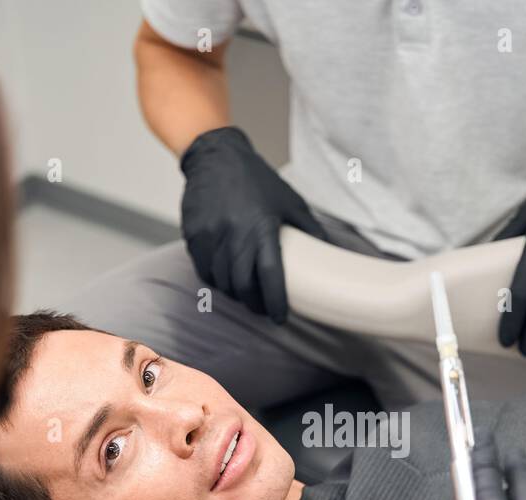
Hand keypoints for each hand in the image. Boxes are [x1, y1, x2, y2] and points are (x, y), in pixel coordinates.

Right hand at [179, 126, 327, 323]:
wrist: (216, 156)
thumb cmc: (258, 180)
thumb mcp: (290, 201)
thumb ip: (310, 229)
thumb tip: (331, 254)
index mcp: (262, 228)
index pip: (270, 276)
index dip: (275, 303)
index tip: (280, 318)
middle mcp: (234, 234)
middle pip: (243, 287)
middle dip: (254, 305)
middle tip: (263, 309)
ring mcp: (210, 236)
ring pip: (222, 282)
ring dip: (235, 294)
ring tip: (246, 295)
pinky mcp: (193, 235)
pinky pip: (204, 270)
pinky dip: (216, 281)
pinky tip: (226, 279)